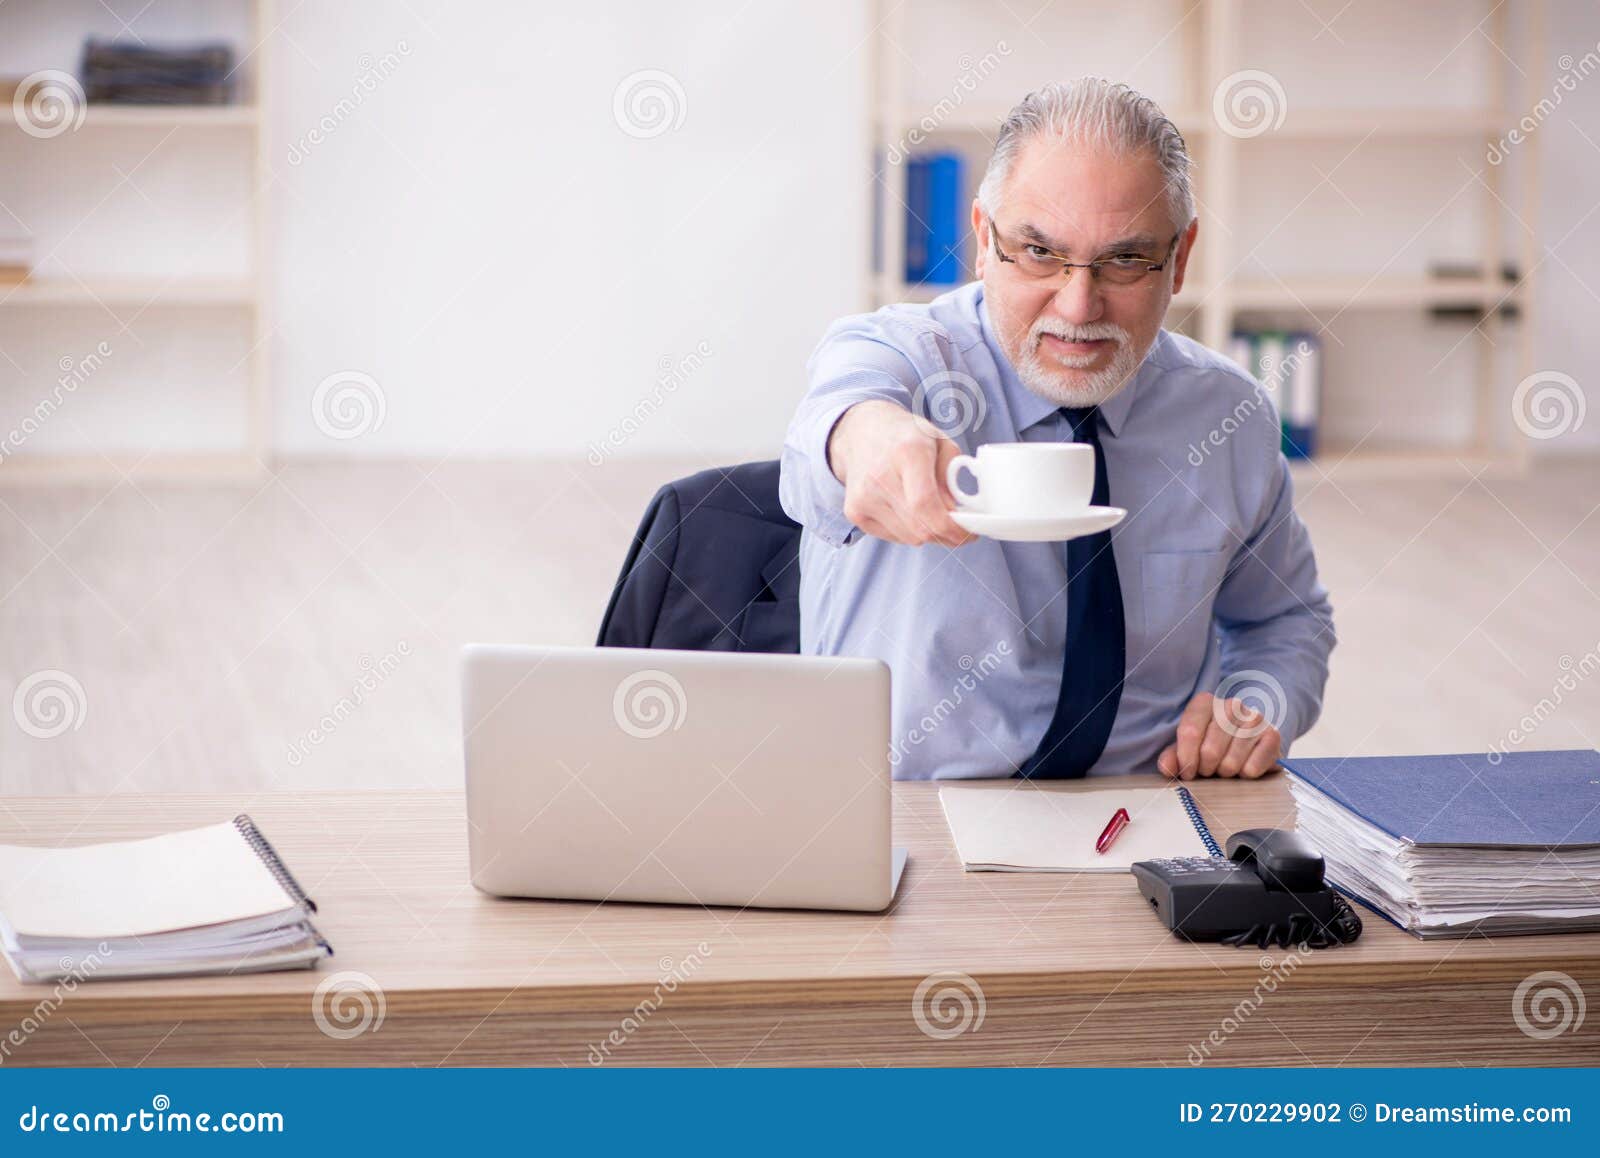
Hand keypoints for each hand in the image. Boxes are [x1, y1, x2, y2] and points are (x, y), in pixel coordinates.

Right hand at [827, 400, 974, 547]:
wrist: (861, 433)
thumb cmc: (906, 437)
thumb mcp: (940, 444)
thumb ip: (952, 478)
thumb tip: (956, 515)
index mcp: (907, 453)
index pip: (925, 504)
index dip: (951, 527)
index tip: (969, 533)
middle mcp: (880, 476)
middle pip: (920, 528)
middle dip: (946, 535)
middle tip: (959, 529)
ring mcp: (863, 497)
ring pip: (909, 538)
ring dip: (928, 533)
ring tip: (932, 514)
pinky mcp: (854, 512)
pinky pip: (893, 537)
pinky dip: (908, 532)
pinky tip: (909, 511)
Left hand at [1156, 692, 1280, 780]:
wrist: (1250, 745)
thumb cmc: (1213, 746)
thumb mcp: (1188, 748)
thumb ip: (1173, 757)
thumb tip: (1167, 768)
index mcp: (1205, 702)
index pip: (1189, 732)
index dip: (1186, 759)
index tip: (1187, 773)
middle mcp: (1231, 705)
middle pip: (1209, 751)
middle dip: (1206, 769)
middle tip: (1209, 770)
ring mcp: (1254, 718)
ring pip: (1231, 762)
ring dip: (1225, 773)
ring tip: (1225, 768)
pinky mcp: (1272, 735)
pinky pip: (1252, 768)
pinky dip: (1245, 775)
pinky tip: (1244, 768)